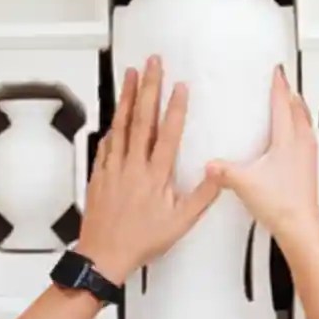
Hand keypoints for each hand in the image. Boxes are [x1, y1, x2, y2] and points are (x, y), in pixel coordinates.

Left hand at [77, 56, 220, 283]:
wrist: (104, 254)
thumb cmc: (140, 240)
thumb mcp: (181, 222)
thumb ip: (202, 195)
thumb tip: (218, 174)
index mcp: (155, 175)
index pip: (167, 133)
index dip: (175, 107)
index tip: (179, 87)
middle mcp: (133, 166)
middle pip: (142, 118)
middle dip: (149, 88)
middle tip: (153, 64)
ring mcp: (113, 167)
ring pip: (121, 124)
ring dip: (128, 97)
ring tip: (131, 76)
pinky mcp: (99, 174)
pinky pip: (105, 143)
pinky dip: (112, 126)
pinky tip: (114, 116)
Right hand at [207, 66, 318, 255]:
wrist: (301, 228)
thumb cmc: (282, 205)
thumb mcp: (244, 183)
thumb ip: (223, 171)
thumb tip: (209, 164)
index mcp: (288, 139)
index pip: (283, 102)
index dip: (278, 84)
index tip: (277, 70)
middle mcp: (302, 143)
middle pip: (298, 108)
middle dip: (289, 93)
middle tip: (281, 84)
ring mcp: (308, 155)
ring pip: (304, 122)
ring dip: (296, 110)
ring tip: (285, 106)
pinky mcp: (308, 168)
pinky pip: (304, 138)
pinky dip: (297, 128)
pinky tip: (286, 140)